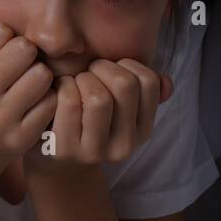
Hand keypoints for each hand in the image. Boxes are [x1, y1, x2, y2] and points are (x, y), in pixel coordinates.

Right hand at [0, 15, 58, 167]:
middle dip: (26, 52)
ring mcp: (0, 121)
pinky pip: (52, 101)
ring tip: (29, 82)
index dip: (4, 36)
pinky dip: (48, 98)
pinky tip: (35, 102)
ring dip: (40, 74)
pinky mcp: (22, 137)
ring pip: (42, 74)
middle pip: (24, 49)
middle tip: (20, 65)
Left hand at [23, 57, 172, 174]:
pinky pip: (69, 102)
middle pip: (123, 85)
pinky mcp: (66, 150)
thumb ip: (144, 91)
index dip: (126, 64)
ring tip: (74, 82)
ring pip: (98, 97)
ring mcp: (95, 152)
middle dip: (101, 67)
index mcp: (143, 130)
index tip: (110, 69)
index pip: (149, 82)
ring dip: (82, 78)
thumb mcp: (120, 106)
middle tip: (88, 72)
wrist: (54, 156)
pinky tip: (59, 90)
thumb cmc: (88, 117)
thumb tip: (166, 82)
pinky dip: (62, 85)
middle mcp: (125, 146)